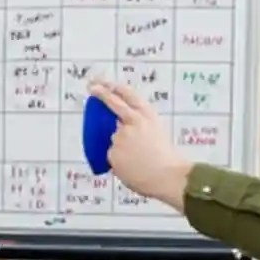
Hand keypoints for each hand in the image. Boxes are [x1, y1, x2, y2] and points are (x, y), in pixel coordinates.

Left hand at [88, 80, 191, 207]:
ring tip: (138, 161)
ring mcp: (120, 136)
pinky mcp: (112, 151)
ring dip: (121, 148)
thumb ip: (140, 126)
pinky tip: (132, 168)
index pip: (130, 96)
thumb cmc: (166, 159)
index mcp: (148, 116)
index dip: (116, 87)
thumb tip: (120, 126)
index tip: (105, 83)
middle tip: (92, 87)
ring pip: (114, 140)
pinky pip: (112, 157)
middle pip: (114, 103)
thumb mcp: (157, 133)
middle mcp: (133, 122)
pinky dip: (119, 162)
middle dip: (102, 93)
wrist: (167, 176)